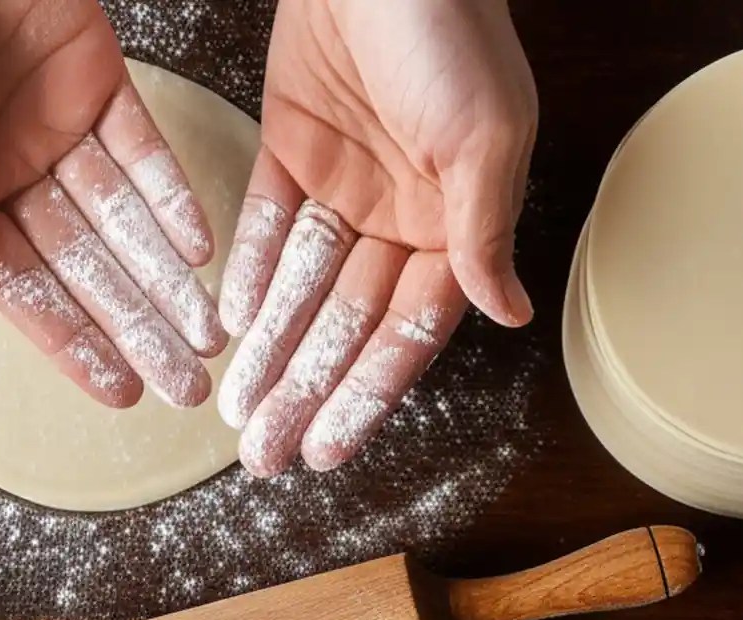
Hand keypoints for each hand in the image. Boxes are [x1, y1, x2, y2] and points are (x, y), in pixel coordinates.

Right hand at [0, 0, 225, 408]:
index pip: (24, 287)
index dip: (74, 342)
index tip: (122, 391)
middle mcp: (11, 173)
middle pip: (87, 266)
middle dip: (138, 326)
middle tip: (189, 384)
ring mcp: (57, 128)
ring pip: (124, 219)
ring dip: (168, 276)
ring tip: (211, 333)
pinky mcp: (99, 81)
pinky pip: (145, 150)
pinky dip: (174, 196)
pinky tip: (203, 249)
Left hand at [217, 0, 537, 475]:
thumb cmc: (450, 34)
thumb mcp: (483, 137)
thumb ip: (484, 230)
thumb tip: (510, 314)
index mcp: (455, 222)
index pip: (407, 327)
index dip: (367, 391)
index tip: (330, 448)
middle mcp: (401, 214)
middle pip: (346, 322)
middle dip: (307, 389)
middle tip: (267, 454)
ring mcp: (345, 183)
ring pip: (302, 285)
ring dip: (271, 347)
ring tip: (236, 410)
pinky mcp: (292, 145)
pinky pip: (266, 223)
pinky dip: (250, 272)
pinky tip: (231, 324)